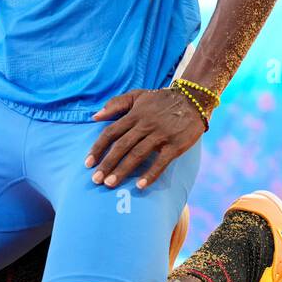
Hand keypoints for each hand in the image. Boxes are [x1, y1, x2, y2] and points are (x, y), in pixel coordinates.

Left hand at [86, 87, 205, 190]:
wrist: (194, 98)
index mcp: (134, 114)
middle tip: (95, 180)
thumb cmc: (162, 99)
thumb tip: (94, 116)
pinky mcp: (176, 144)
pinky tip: (140, 186)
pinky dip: (151, 174)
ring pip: (137, 154)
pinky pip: (161, 161)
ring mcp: (161, 135)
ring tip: (110, 184)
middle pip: (121, 146)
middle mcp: (145, 125)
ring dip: (122, 170)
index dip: (98, 148)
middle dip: (107, 164)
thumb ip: (116, 103)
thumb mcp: (138, 95)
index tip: (87, 163)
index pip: (111, 133)